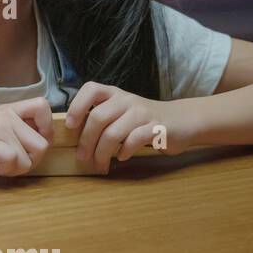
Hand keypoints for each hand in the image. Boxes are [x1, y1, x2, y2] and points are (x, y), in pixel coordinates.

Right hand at [0, 97, 52, 176]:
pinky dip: (3, 171)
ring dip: (15, 169)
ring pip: (29, 156)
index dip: (47, 128)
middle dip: (31, 161)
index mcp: (6, 110)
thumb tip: (39, 146)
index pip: (43, 105)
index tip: (31, 144)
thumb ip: (12, 133)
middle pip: (43, 143)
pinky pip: (13, 161)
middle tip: (10, 164)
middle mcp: (5, 115)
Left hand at [65, 83, 195, 172]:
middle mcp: (127, 100)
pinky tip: (122, 157)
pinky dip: (124, 151)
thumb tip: (74, 139)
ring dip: (102, 152)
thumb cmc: (143, 120)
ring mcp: (143, 113)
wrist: (181, 121)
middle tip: (83, 157)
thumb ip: (101, 118)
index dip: (77, 106)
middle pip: (98, 118)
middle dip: (86, 141)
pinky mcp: (157, 128)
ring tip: (100, 164)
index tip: (70, 126)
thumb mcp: (120, 112)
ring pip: (113, 132)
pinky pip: (134, 140)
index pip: (91, 89)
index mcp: (114, 94)